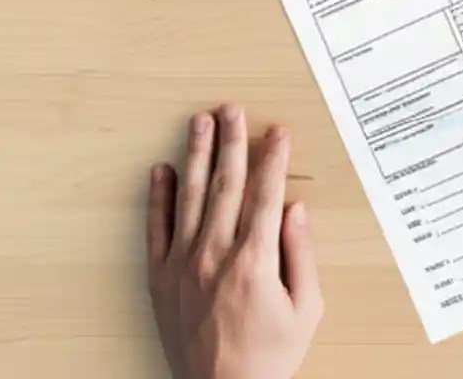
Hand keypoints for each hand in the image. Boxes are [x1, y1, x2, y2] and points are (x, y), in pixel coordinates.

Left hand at [146, 104, 323, 378]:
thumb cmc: (268, 358)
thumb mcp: (305, 310)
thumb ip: (301, 256)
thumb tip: (295, 211)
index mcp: (255, 261)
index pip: (266, 194)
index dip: (274, 158)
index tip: (277, 132)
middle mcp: (216, 255)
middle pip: (226, 184)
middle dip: (232, 142)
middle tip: (233, 109)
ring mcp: (184, 265)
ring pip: (189, 197)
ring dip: (195, 155)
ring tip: (199, 122)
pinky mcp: (161, 280)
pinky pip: (157, 229)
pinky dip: (157, 198)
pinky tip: (159, 170)